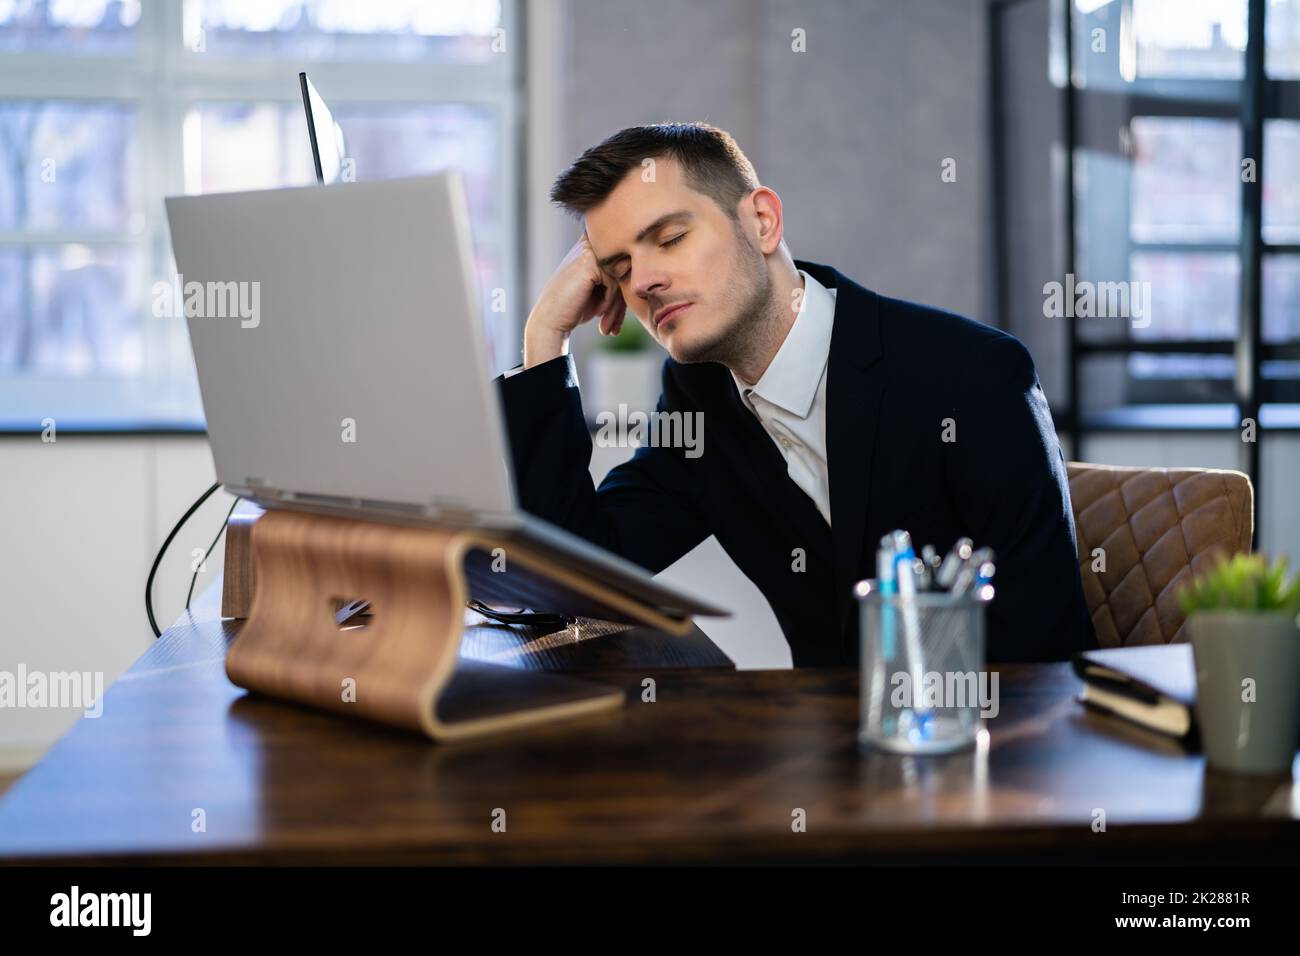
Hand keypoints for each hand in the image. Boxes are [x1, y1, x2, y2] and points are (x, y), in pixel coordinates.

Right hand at [523, 235, 626, 367]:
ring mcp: (589, 251)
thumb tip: (648, 278)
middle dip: (621, 302)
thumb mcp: (601, 291)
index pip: (621, 266)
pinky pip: (614, 283)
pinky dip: (608, 301)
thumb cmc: (575, 307)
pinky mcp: (589, 262)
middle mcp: (590, 244)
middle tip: (614, 325)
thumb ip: (618, 280)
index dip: (622, 294)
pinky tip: (598, 313)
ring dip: (617, 306)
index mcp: (592, 247)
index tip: (616, 320)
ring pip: (620, 278)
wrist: (551, 319)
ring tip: (609, 326)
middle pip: (623, 271)